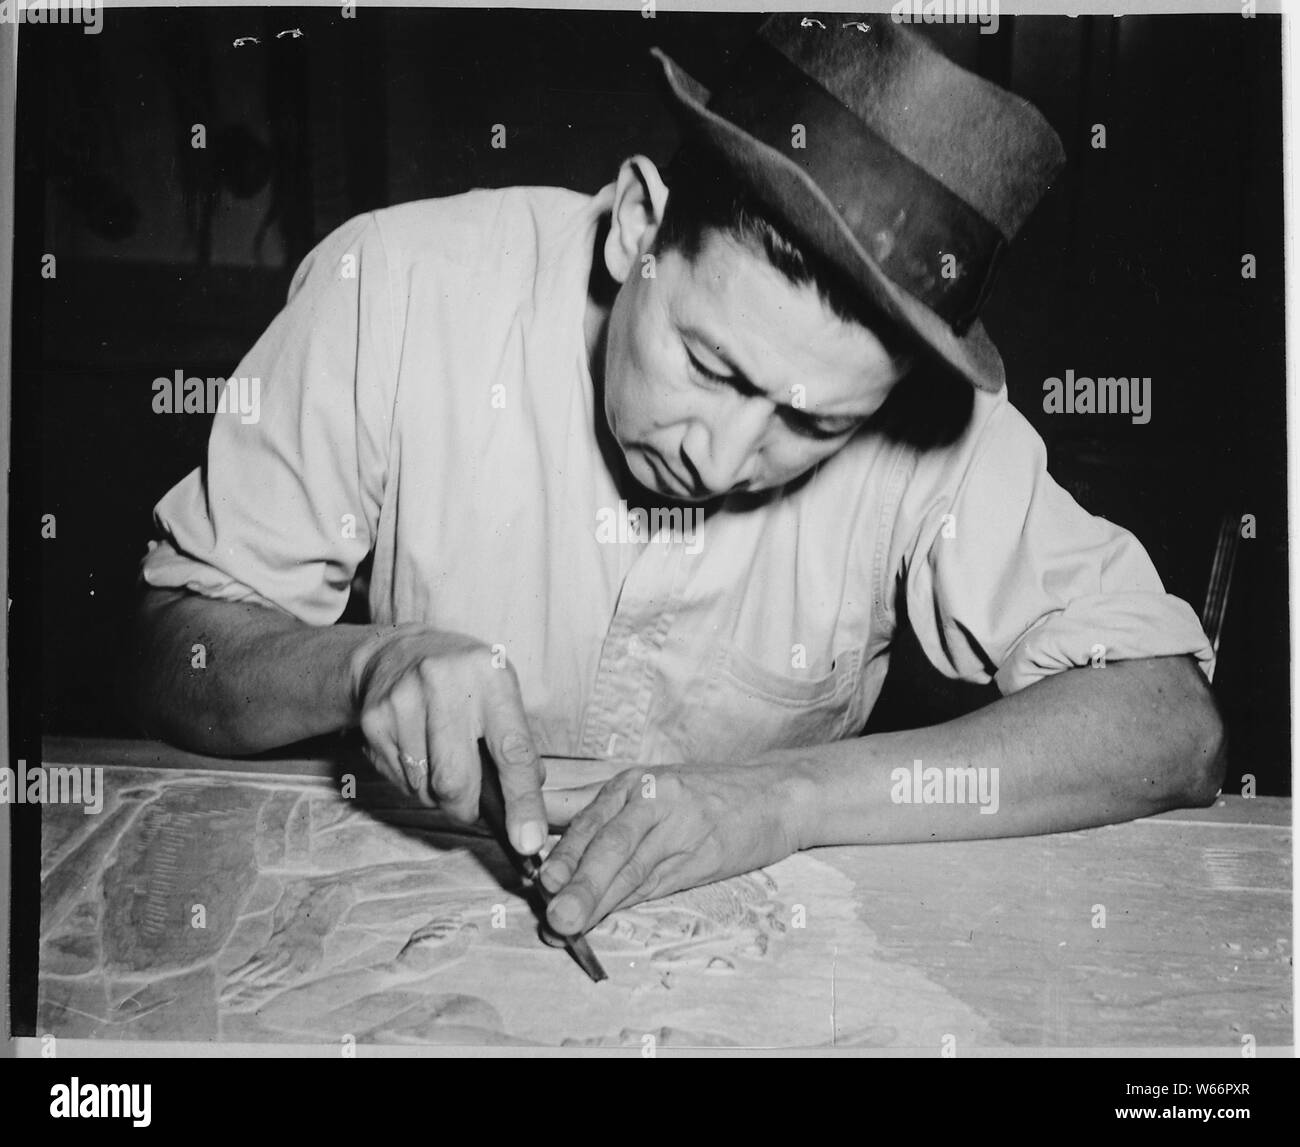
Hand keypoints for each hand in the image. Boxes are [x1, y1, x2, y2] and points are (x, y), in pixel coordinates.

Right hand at [348, 624, 546, 854]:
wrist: (397, 652)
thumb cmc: (464, 683)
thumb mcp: (501, 696)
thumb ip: (518, 750)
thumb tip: (526, 815)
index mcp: (490, 675)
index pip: (512, 751)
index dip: (522, 802)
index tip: (528, 842)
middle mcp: (445, 682)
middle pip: (456, 781)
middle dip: (466, 807)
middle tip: (470, 804)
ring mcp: (403, 700)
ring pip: (425, 787)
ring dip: (437, 792)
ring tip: (440, 758)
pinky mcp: (374, 720)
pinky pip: (400, 781)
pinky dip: (414, 781)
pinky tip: (417, 749)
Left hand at [537, 761, 806, 935]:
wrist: (774, 794)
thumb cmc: (703, 792)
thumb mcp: (647, 786)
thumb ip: (591, 804)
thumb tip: (536, 814)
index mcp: (634, 783)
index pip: (589, 820)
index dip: (561, 853)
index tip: (535, 881)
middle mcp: (654, 801)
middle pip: (609, 843)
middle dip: (577, 880)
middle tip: (551, 911)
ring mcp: (680, 830)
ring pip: (632, 869)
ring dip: (598, 900)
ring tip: (570, 924)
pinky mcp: (702, 858)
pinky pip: (657, 884)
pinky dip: (629, 904)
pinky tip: (607, 919)